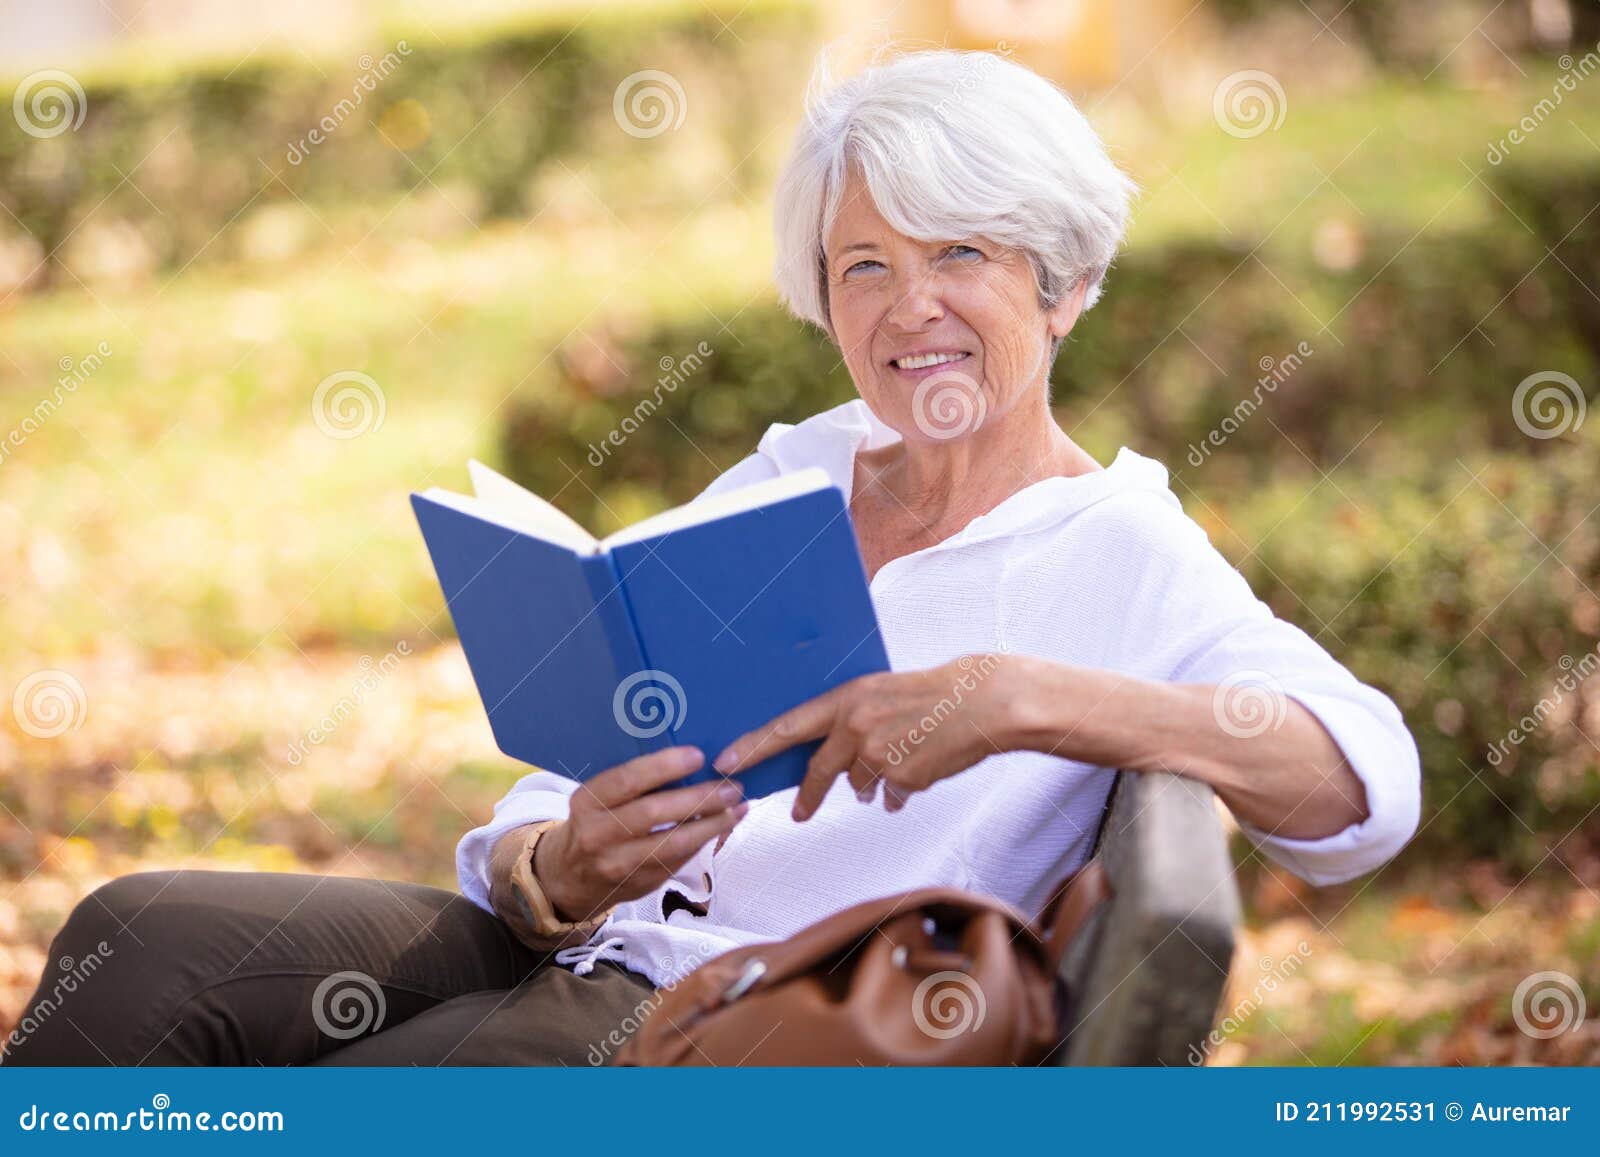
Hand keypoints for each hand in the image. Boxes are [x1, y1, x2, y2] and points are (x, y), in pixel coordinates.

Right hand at [532, 746, 747, 921]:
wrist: (568, 876)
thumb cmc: (594, 822)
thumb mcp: (598, 798)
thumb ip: (633, 783)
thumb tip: (690, 758)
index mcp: (587, 803)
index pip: (626, 780)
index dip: (664, 766)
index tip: (697, 755)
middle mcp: (598, 835)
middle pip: (654, 814)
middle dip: (698, 799)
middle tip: (731, 786)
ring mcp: (619, 865)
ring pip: (672, 845)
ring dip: (711, 825)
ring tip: (737, 807)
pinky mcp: (639, 885)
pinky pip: (677, 862)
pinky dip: (704, 842)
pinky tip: (723, 826)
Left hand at [713, 653, 1028, 820]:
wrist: (979, 702)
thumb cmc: (932, 694)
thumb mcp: (882, 693)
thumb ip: (854, 721)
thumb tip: (841, 767)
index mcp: (847, 698)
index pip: (787, 726)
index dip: (753, 746)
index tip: (727, 762)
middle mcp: (855, 725)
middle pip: (820, 770)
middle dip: (809, 796)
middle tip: (798, 813)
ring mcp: (878, 753)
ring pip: (862, 784)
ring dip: (875, 782)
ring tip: (904, 759)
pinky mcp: (902, 776)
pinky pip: (892, 794)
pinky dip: (902, 790)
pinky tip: (923, 768)